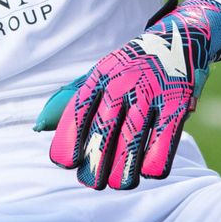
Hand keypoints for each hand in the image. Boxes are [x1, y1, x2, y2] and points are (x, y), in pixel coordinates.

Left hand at [35, 0, 220, 188]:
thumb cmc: (132, 65)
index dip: (69, 140)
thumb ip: (72, 99)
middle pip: (103, 130)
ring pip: (132, 139)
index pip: (79, 110)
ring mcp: (152, 91)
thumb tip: (39, 125)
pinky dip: (154, 161)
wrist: (180, 37)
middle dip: (94, 163)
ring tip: (119, 184)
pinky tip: (148, 172)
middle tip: (91, 182)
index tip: (66, 163)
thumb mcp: (102, 73)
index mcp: (102, 75)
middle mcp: (124, 82)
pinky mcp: (178, 102)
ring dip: (124, 169)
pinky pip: (164, 139)